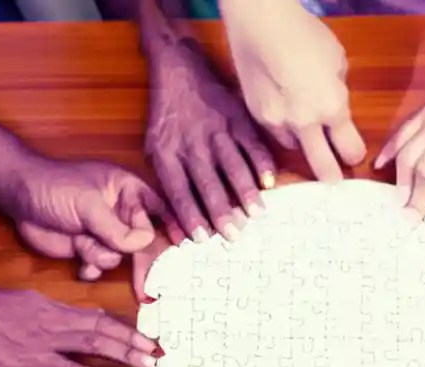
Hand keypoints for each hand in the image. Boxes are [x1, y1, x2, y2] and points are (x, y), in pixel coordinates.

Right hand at [0, 286, 160, 366]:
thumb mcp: (37, 300)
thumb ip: (67, 313)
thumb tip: (97, 319)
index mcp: (56, 315)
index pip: (101, 325)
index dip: (128, 334)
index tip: (151, 343)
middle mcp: (49, 335)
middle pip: (95, 344)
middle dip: (127, 354)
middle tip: (153, 364)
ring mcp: (32, 357)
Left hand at [11, 156, 162, 283]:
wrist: (19, 197)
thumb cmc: (55, 188)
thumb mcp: (89, 204)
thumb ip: (116, 228)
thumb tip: (141, 245)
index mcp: (129, 192)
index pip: (159, 211)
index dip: (173, 228)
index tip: (185, 247)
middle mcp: (123, 213)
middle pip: (145, 241)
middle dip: (145, 265)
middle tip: (149, 292)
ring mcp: (106, 232)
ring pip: (120, 256)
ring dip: (102, 256)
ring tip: (82, 244)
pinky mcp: (89, 248)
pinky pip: (101, 266)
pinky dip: (91, 267)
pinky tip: (80, 263)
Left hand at [141, 1, 274, 248]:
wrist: (179, 71)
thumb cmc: (168, 119)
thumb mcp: (155, 150)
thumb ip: (167, 188)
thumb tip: (178, 233)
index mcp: (167, 153)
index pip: (179, 190)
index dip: (190, 215)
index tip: (202, 238)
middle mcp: (191, 143)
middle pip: (207, 182)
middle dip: (221, 211)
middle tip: (234, 234)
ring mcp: (216, 130)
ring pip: (232, 165)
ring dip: (244, 191)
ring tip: (256, 214)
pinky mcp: (236, 118)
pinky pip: (251, 143)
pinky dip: (261, 163)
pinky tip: (270, 182)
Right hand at [223, 0, 364, 181]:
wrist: (260, 24)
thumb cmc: (305, 34)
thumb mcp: (336, 60)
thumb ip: (338, 87)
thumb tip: (334, 97)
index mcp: (332, 109)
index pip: (350, 148)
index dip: (355, 154)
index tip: (354, 154)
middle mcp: (305, 123)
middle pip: (323, 165)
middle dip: (332, 175)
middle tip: (334, 181)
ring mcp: (277, 122)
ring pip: (294, 148)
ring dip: (302, 144)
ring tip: (304, 135)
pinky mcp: (256, 115)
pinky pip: (274, 131)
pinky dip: (281, 127)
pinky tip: (282, 113)